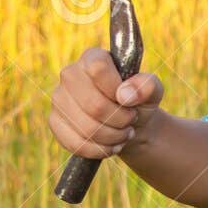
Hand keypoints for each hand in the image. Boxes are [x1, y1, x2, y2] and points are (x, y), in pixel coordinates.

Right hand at [49, 47, 166, 159]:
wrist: (129, 124)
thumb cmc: (138, 101)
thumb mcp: (152, 91)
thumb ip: (147, 86)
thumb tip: (125, 94)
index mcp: (93, 57)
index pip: (98, 69)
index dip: (116, 89)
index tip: (128, 100)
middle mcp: (70, 74)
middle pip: (94, 104)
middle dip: (120, 119)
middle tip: (131, 120)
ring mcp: (58, 98)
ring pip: (86, 127)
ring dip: (113, 136)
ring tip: (125, 133)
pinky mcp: (55, 122)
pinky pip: (76, 143)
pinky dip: (100, 150)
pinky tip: (112, 145)